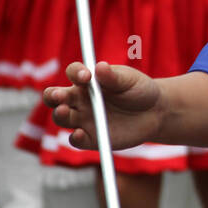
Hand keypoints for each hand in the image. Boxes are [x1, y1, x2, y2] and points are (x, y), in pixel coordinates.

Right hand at [43, 61, 164, 151]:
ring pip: (62, 117)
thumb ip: (114, 76)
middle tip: (60, 95)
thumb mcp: (129, 80)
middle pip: (55, 97)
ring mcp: (83, 119)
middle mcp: (80, 100)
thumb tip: (100, 67)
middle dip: (53, 95)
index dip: (75, 72)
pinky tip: (79, 134)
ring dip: (60, 114)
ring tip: (64, 110)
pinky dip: (75, 138)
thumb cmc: (139, 90)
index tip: (85, 76)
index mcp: (87, 81)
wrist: (154, 113)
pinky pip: (76, 140)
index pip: (73, 73)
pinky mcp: (90, 138)